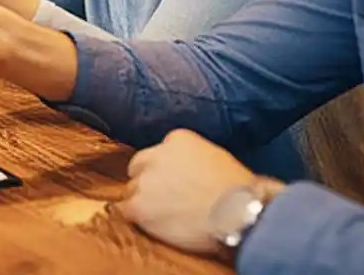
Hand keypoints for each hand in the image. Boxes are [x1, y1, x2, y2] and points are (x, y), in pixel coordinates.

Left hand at [116, 130, 275, 256]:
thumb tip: (192, 171)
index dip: (165, 169)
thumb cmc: (239, 190)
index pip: (159, 152)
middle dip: (148, 181)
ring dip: (143, 201)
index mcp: (177, 139)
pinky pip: (124, 210)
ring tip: (164, 216)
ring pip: (132, 189)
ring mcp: (145, 181)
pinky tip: (149, 224)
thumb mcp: (216, 158)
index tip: (175, 181)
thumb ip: (194, 159)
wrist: (238, 212)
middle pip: (139, 167)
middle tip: (164, 199)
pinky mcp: (139, 206)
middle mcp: (156, 155)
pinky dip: (134, 217)